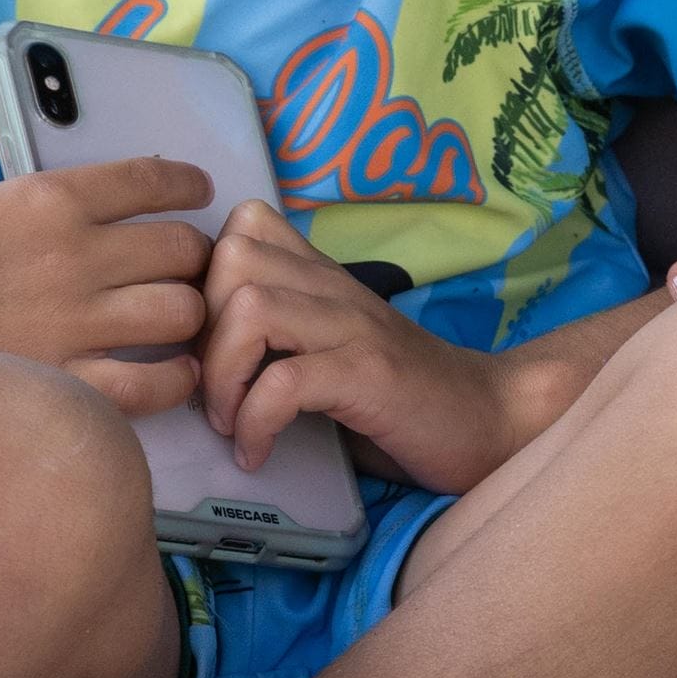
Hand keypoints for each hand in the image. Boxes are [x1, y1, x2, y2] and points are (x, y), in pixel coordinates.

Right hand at [0, 160, 214, 427]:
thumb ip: (12, 200)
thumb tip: (48, 206)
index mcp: (43, 199)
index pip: (151, 181)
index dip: (185, 186)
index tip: (198, 192)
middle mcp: (72, 260)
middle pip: (182, 252)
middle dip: (192, 256)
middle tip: (184, 266)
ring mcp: (69, 329)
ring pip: (181, 314)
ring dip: (189, 315)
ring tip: (180, 320)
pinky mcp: (54, 388)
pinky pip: (151, 388)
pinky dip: (173, 379)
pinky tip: (167, 374)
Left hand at [198, 204, 518, 493]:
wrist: (487, 418)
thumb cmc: (398, 396)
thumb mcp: (331, 349)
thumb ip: (278, 335)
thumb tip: (189, 358)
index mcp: (322, 277)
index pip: (244, 224)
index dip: (203, 278)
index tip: (204, 342)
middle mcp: (335, 289)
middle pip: (231, 257)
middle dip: (200, 330)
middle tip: (212, 390)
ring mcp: (354, 327)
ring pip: (250, 308)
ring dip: (221, 377)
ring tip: (232, 423)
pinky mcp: (369, 374)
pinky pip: (285, 383)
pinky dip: (255, 424)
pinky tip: (257, 453)